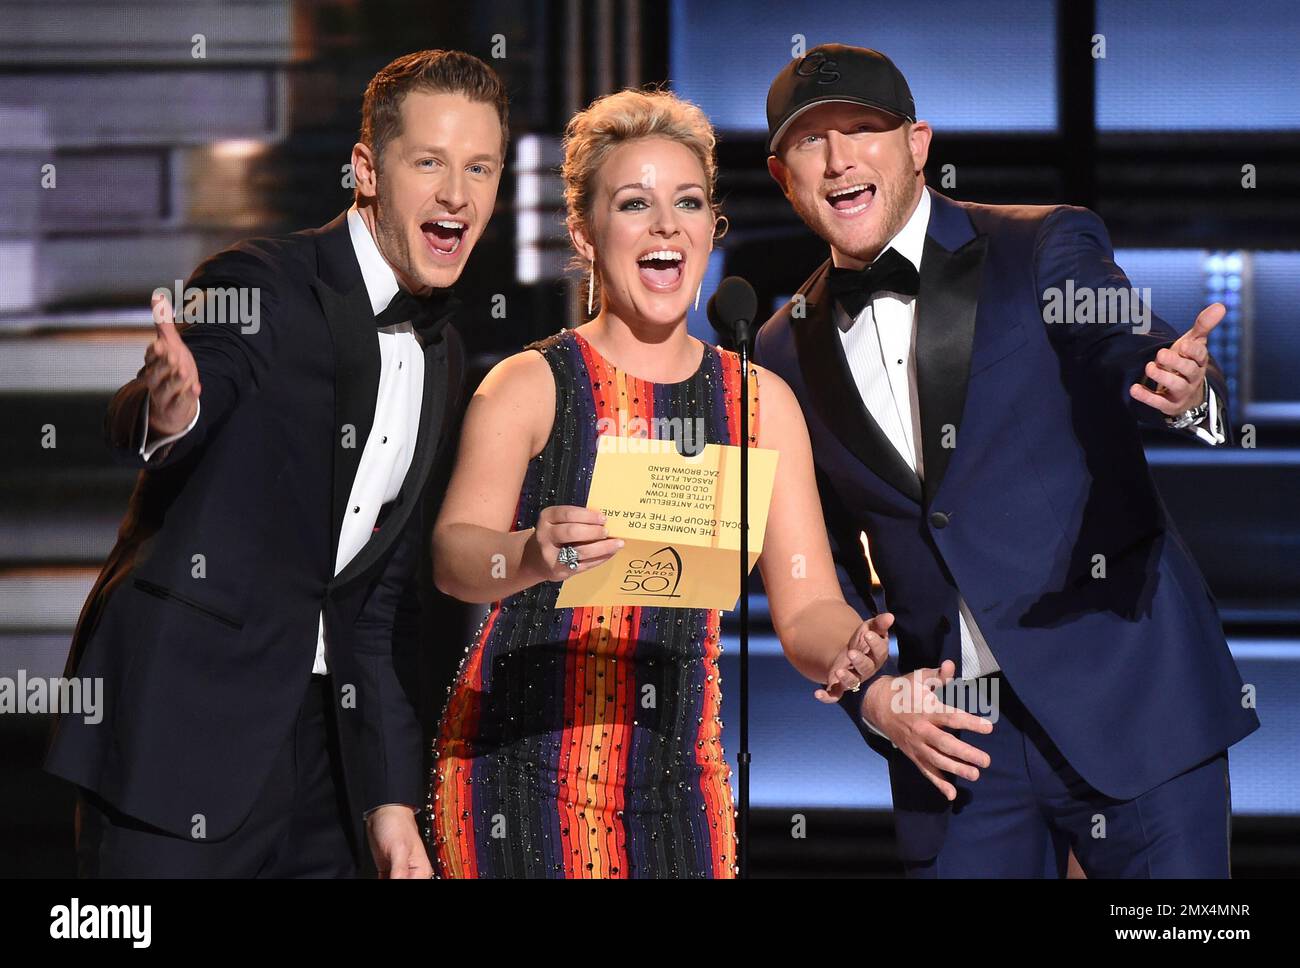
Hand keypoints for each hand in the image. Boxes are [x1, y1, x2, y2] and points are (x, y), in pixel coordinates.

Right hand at [143, 292, 200, 435]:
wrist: (173, 400)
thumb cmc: (171, 367)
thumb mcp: (170, 344)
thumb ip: (163, 322)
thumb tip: (157, 295)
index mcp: (153, 362)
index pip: (152, 356)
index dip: (155, 351)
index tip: (160, 344)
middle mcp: (155, 378)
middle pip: (156, 371)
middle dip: (164, 364)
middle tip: (173, 356)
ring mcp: (164, 394)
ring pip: (167, 388)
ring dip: (175, 380)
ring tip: (184, 372)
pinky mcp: (176, 406)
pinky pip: (180, 402)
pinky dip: (187, 396)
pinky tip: (197, 389)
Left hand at [367, 805, 431, 878]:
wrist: (383, 812)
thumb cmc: (396, 824)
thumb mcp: (399, 850)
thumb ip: (400, 872)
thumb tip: (399, 883)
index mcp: (421, 870)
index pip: (413, 885)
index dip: (400, 885)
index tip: (391, 879)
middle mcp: (412, 873)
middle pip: (403, 886)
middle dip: (392, 883)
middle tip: (385, 876)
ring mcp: (399, 873)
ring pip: (393, 885)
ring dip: (386, 882)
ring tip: (381, 876)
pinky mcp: (388, 871)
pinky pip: (385, 882)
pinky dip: (381, 882)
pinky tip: (377, 878)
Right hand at [522, 505, 623, 581]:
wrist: (536, 559)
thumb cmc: (554, 535)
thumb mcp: (557, 521)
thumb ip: (576, 519)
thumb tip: (605, 520)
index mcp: (546, 518)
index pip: (567, 514)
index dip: (588, 516)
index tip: (603, 517)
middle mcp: (545, 536)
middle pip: (572, 532)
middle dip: (594, 531)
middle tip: (607, 530)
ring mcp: (551, 556)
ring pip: (580, 551)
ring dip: (602, 547)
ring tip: (616, 543)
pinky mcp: (560, 571)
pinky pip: (585, 565)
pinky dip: (600, 559)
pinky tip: (610, 553)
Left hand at [815, 612, 893, 702]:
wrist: (848, 652)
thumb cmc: (862, 640)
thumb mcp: (869, 628)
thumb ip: (878, 624)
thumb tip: (890, 616)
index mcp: (876, 655)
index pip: (879, 651)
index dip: (875, 643)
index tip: (868, 634)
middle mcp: (866, 670)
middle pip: (866, 668)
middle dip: (859, 661)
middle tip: (851, 652)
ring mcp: (853, 678)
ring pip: (852, 683)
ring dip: (846, 678)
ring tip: (839, 671)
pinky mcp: (838, 686)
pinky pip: (834, 695)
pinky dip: (827, 697)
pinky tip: (818, 693)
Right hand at [860, 659, 992, 800]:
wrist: (878, 706)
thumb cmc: (904, 690)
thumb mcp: (919, 678)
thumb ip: (938, 675)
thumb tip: (951, 665)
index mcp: (925, 710)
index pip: (950, 718)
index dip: (970, 723)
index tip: (989, 728)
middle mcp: (921, 730)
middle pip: (945, 744)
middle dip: (966, 753)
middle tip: (986, 760)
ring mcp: (916, 745)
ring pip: (937, 760)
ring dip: (956, 769)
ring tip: (975, 774)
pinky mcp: (913, 755)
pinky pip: (926, 771)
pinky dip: (938, 783)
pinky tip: (951, 794)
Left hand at [1129, 302, 1222, 415]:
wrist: (1185, 393)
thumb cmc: (1187, 361)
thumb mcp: (1193, 343)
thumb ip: (1203, 325)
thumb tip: (1220, 305)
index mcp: (1199, 361)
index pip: (1201, 355)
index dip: (1193, 351)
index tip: (1184, 345)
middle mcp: (1193, 377)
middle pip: (1188, 370)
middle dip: (1175, 362)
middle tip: (1160, 354)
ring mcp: (1182, 392)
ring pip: (1176, 386)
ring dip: (1162, 377)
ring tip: (1149, 367)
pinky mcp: (1170, 405)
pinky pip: (1160, 403)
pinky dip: (1147, 397)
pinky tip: (1134, 389)